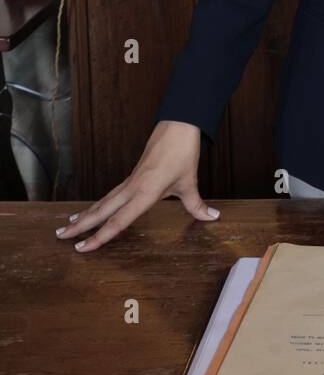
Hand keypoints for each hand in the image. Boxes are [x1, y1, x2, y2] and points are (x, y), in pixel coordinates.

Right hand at [54, 120, 219, 252]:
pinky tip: (91, 210)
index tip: (83, 248)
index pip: (119, 220)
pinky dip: (98, 204)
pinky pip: (110, 194)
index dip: (100, 236)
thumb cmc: (182, 153)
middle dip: (80, 225)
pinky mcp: (132, 176)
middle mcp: (132, 187)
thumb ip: (197, 204)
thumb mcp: (190, 182)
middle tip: (59, 236)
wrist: (178, 126)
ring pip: (103, 201)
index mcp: (145, 192)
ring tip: (66, 225)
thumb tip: (213, 218)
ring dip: (85, 214)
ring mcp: (130, 181)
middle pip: (101, 210)